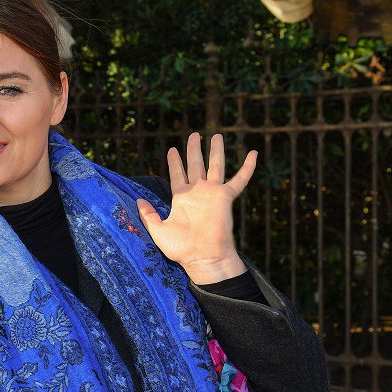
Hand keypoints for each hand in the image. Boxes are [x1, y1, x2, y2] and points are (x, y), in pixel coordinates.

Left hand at [136, 132, 253, 284]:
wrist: (202, 257)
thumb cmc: (181, 248)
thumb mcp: (158, 230)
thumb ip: (148, 214)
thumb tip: (138, 200)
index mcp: (181, 199)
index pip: (177, 175)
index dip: (175, 162)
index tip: (172, 150)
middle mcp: (197, 193)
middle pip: (195, 165)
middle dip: (194, 150)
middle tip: (194, 134)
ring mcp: (212, 193)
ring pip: (215, 165)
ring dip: (216, 151)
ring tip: (216, 136)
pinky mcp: (225, 197)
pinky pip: (239, 179)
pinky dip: (247, 167)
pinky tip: (253, 153)